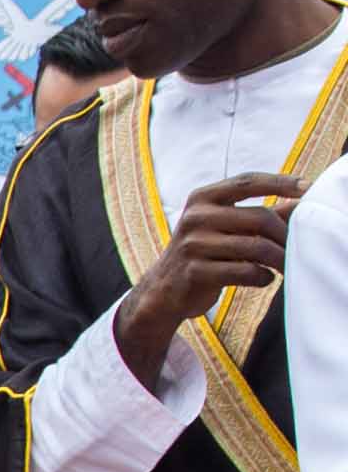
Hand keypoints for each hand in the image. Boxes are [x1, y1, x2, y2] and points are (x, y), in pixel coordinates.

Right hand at [115, 172, 309, 386]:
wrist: (164, 289)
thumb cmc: (205, 253)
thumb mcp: (226, 227)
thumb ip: (261, 214)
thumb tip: (304, 202)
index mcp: (202, 198)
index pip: (247, 182)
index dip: (280, 182)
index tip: (308, 186)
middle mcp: (194, 217)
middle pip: (259, 217)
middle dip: (285, 235)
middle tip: (298, 248)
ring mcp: (192, 245)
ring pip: (255, 247)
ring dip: (279, 260)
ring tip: (286, 266)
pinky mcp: (195, 272)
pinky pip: (244, 272)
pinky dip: (262, 277)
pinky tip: (264, 278)